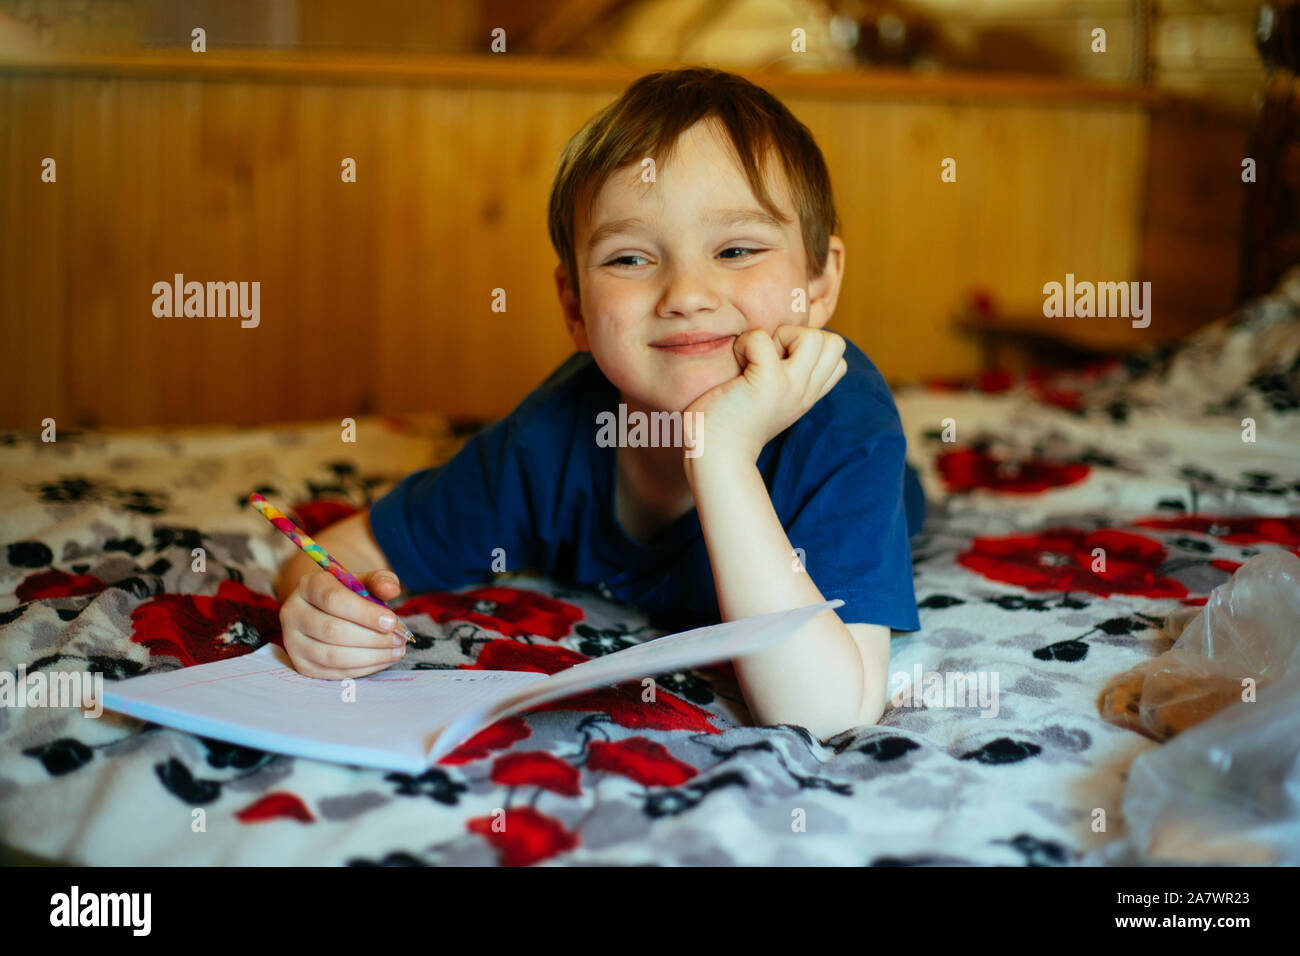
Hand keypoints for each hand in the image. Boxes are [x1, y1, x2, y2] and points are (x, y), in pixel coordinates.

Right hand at [280, 568, 406, 678]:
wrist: (329, 610)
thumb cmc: (351, 595)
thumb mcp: (365, 581)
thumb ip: (380, 581)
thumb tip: (391, 589)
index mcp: (308, 586)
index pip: (333, 599)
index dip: (365, 613)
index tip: (392, 622)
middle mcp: (293, 613)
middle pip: (332, 630)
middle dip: (372, 638)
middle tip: (399, 639)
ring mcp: (293, 642)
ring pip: (333, 656)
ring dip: (370, 656)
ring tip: (396, 650)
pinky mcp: (301, 665)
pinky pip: (334, 672)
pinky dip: (363, 668)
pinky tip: (383, 659)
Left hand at [684, 325, 846, 464]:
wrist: (715, 457)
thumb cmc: (731, 424)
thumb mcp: (770, 400)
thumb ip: (785, 377)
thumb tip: (779, 343)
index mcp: (807, 395)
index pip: (837, 359)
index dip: (810, 348)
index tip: (780, 361)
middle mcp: (804, 392)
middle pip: (835, 343)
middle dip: (801, 336)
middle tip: (770, 356)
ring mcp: (789, 387)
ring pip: (814, 337)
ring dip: (782, 335)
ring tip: (759, 358)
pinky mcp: (766, 383)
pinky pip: (762, 339)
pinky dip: (746, 342)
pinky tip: (737, 361)